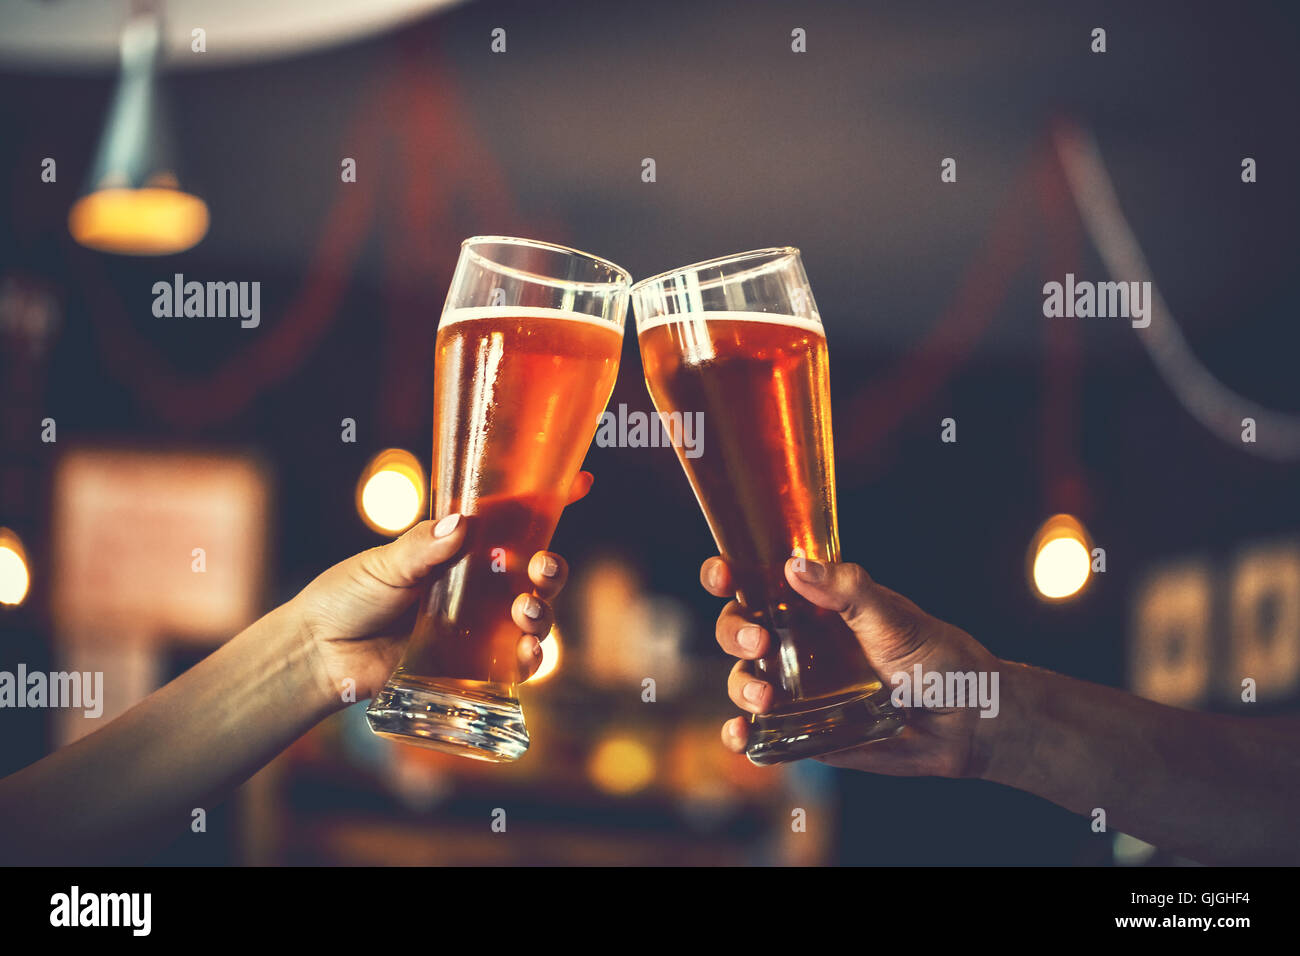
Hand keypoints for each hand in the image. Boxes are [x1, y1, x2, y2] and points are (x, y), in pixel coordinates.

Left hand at [290, 472, 593, 709]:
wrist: (319, 653)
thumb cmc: (346, 597)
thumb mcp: (383, 563)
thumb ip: (423, 547)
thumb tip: (460, 523)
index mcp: (462, 549)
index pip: (514, 521)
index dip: (550, 501)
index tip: (581, 482)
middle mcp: (479, 586)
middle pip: (537, 573)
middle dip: (552, 568)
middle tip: (541, 568)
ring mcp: (479, 626)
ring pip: (536, 616)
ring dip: (543, 610)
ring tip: (524, 610)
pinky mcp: (472, 666)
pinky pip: (516, 663)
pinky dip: (530, 657)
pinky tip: (526, 650)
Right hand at [702, 555, 1001, 776]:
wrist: (965, 720)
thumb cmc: (936, 656)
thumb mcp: (893, 615)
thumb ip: (847, 590)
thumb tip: (795, 565)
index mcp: (813, 606)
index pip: (755, 581)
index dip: (727, 574)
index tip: (725, 576)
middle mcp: (796, 644)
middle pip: (736, 629)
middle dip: (733, 631)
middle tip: (758, 640)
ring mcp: (796, 689)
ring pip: (741, 680)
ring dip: (740, 685)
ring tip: (766, 697)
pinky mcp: (803, 732)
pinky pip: (759, 734)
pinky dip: (741, 735)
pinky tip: (743, 735)